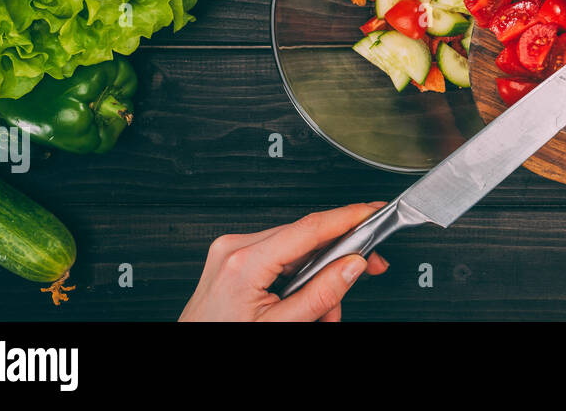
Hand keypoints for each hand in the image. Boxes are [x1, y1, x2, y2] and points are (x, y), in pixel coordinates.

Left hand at [179, 203, 389, 321]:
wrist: (192, 353)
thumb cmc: (223, 339)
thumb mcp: (280, 325)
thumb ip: (320, 295)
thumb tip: (352, 266)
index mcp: (244, 262)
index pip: (309, 228)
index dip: (348, 217)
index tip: (373, 211)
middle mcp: (235, 247)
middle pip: (306, 237)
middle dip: (338, 260)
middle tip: (368, 268)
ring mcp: (232, 250)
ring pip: (296, 248)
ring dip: (319, 275)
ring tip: (324, 311)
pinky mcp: (234, 257)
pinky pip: (280, 256)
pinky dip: (299, 277)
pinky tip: (305, 301)